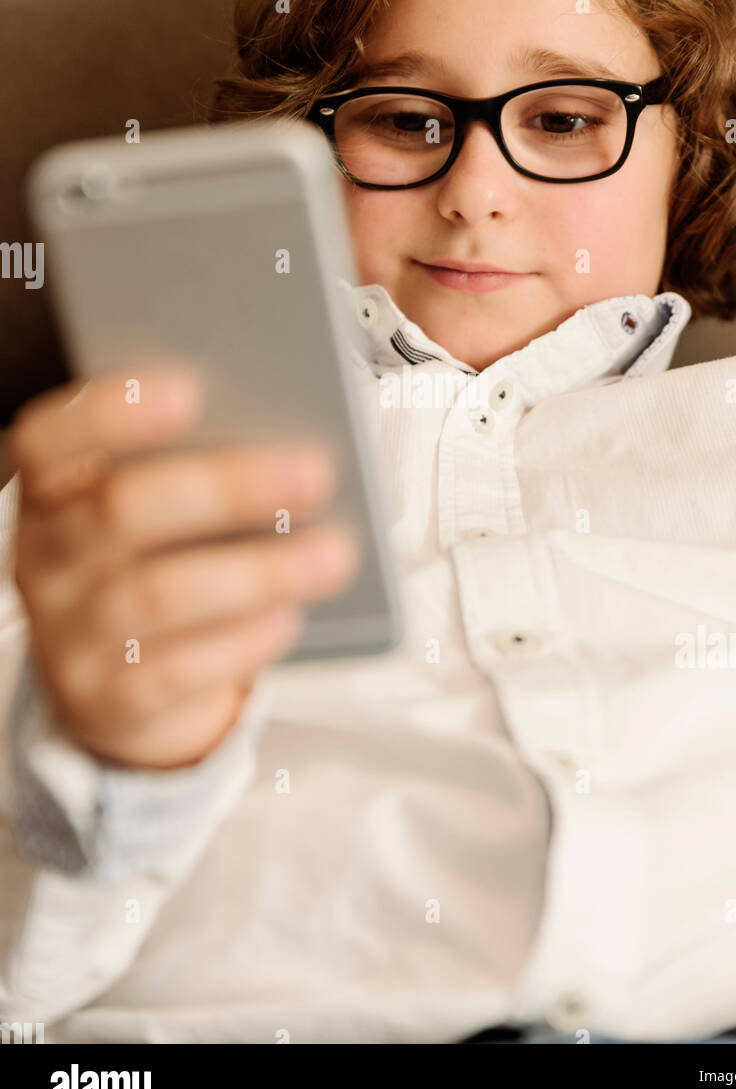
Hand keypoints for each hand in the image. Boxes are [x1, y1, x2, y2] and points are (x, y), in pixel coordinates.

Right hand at [9, 366, 359, 769]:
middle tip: (314, 472)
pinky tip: (289, 616)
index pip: (51, 438)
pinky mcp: (106, 701)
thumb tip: (289, 434)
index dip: (110, 412)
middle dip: (226, 488)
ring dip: (257, 571)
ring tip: (334, 553)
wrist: (121, 689)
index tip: (190, 388)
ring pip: (157, 594)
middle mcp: (47, 558)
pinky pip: (173, 671)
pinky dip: (239, 641)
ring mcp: (69, 635)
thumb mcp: (159, 512)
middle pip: (122, 510)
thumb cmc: (160, 564)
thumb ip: (196, 469)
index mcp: (53, 490)